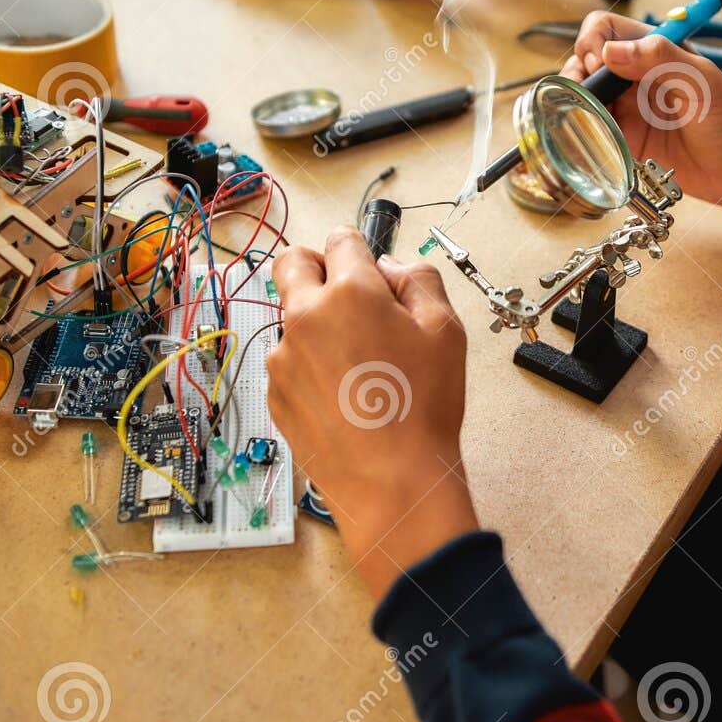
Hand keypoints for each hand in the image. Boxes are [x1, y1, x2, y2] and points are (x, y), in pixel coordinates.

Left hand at [268, 227, 477, 600]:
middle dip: (315, 266)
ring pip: (291, 319)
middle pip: (291, 263)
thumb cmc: (424, 407)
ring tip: (358, 367)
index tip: (367, 265)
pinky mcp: (274, 393)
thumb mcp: (446, 330)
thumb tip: (391, 269)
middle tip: (345, 294)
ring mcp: (283, 356)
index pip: (341, 239)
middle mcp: (305, 316)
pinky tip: (343, 396)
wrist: (392, 481)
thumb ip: (420, 280)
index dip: (358, 248)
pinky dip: (309, 368)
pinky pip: (288, 363)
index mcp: (350, 291)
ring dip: (317, 326)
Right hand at [562, 11, 721, 233]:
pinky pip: (592, 129)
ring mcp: (627, 108)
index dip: (595, 41)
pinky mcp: (625, 140)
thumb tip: (609, 51)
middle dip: (576, 69)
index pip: (606, 29)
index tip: (600, 63)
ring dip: (574, 99)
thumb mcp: (698, 80)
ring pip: (584, 94)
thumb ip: (657, 58)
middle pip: (586, 60)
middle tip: (586, 90)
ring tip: (580, 112)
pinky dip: (581, 128)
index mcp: (653, 51)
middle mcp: (635, 76)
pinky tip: (586, 133)